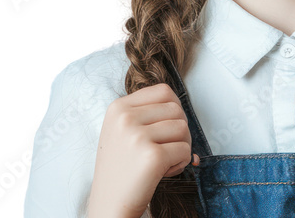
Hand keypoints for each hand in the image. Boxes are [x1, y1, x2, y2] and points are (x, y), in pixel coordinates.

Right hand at [86, 83, 199, 217]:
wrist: (109, 204)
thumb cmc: (121, 169)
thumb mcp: (122, 130)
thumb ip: (145, 112)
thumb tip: (179, 105)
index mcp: (118, 108)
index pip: (163, 91)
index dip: (173, 109)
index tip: (166, 127)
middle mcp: (125, 118)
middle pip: (176, 109)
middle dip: (179, 130)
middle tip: (167, 148)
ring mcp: (137, 136)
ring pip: (183, 128)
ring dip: (181, 147)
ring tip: (164, 161)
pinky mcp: (152, 156)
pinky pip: (185, 150)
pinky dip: (181, 163)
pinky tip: (164, 172)